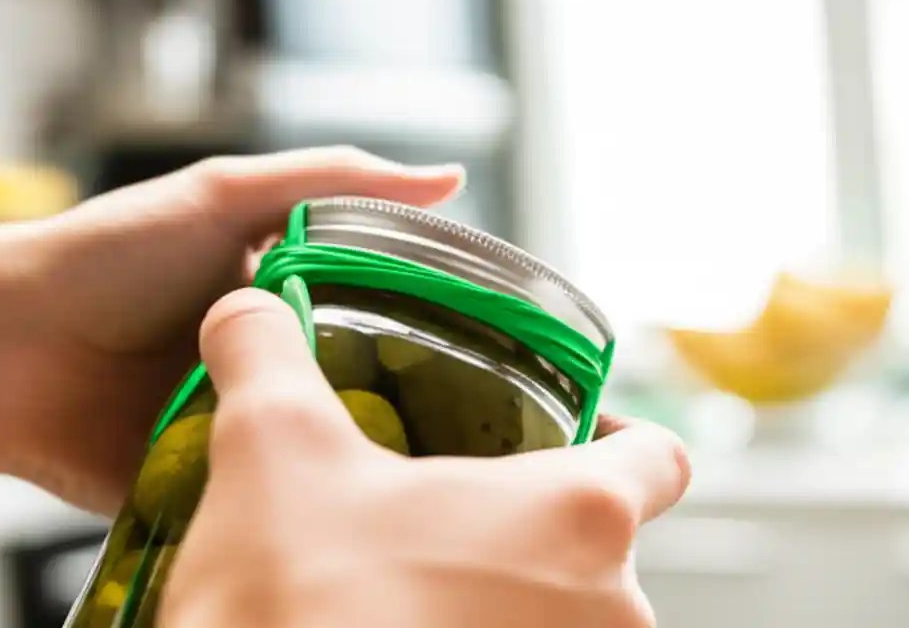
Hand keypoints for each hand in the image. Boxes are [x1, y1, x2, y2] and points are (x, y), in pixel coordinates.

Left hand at [0, 148, 462, 512]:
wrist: (7, 348)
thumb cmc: (109, 256)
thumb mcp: (227, 194)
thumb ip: (335, 179)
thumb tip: (452, 176)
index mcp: (282, 294)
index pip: (379, 311)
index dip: (427, 326)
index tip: (488, 347)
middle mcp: (269, 360)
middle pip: (359, 384)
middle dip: (403, 404)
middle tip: (466, 425)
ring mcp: (240, 423)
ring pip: (317, 444)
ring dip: (347, 453)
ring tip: (410, 473)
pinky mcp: (209, 483)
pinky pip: (264, 497)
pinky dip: (288, 499)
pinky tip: (334, 506)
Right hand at [161, 288, 689, 627]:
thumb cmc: (300, 608)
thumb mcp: (270, 452)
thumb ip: (267, 356)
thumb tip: (248, 311)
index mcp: (581, 516)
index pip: (660, 457)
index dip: (618, 438)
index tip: (565, 437)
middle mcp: (613, 615)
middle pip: (602, 548)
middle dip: (528, 531)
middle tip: (441, 522)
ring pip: (568, 622)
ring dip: (507, 603)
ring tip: (411, 595)